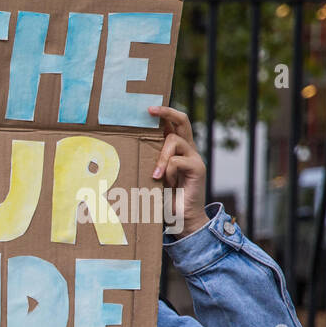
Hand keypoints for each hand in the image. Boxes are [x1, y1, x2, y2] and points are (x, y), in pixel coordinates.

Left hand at [149, 105, 208, 237]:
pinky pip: (177, 161)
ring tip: (156, 176)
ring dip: (161, 158)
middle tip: (150, 110)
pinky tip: (166, 183)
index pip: (175, 123)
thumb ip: (149, 161)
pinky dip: (168, 171)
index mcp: (178, 149)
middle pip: (182, 120)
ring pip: (174, 142)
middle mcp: (188, 149)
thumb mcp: (153, 175)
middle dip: (167, 112)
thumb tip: (127, 149)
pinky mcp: (197, 168)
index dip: (164, 113)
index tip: (147, 108)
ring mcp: (194, 157)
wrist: (182, 218)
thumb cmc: (163, 197)